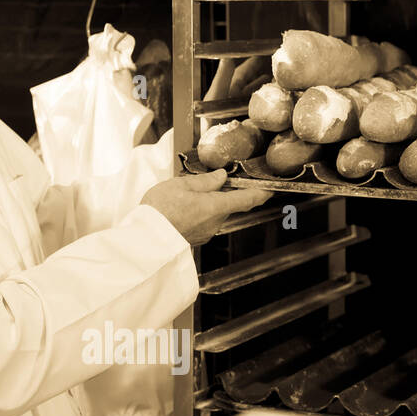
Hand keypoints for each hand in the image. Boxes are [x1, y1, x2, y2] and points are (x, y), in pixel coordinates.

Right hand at [141, 169, 272, 245]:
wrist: (146, 239)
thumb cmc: (160, 210)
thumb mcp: (180, 185)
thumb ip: (204, 181)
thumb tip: (221, 176)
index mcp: (216, 205)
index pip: (248, 199)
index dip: (262, 192)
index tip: (270, 188)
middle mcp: (216, 221)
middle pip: (228, 204)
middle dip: (222, 193)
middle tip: (207, 181)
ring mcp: (206, 232)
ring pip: (214, 213)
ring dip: (206, 203)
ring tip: (184, 195)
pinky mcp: (195, 238)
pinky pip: (202, 221)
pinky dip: (197, 213)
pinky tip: (180, 208)